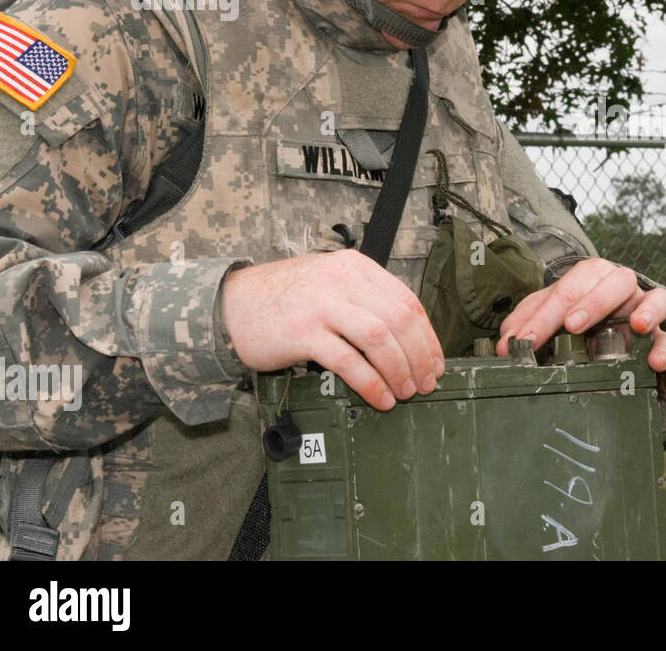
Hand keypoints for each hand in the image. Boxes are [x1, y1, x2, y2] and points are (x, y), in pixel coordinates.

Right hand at [220, 249, 443, 410]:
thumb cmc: (285, 299)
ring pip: (379, 338)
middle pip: (399, 319)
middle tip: (426, 383)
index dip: (428, 337)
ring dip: (399, 370)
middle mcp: (341, 280)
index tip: (436, 362)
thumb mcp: (330, 284)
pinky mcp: (302, 332)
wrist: (229, 304)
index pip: (407, 301)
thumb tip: (409, 340)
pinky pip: (348, 361)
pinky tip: (379, 398)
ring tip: (405, 392)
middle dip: (420, 356)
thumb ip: (365, 300)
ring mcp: (321, 304)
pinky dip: (370, 383)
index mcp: (355, 267)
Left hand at [496, 258, 665, 372]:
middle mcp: (620, 285)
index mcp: (590, 276)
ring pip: (653, 297)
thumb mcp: (550, 314)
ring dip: (644, 310)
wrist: (617, 325)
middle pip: (612, 281)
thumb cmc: (579, 315)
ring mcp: (645, 307)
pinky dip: (665, 347)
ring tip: (635, 326)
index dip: (545, 315)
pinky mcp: (663, 332)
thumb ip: (528, 322)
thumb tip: (505, 344)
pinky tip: (654, 360)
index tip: (527, 339)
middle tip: (572, 325)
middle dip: (592, 302)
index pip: (567, 288)